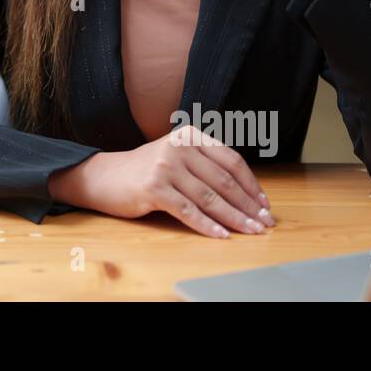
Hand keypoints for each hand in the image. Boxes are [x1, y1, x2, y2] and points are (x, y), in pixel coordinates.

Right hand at [50, 126, 276, 236]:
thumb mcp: (177, 156)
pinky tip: (221, 235)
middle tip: (264, 222)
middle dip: (248, 205)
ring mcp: (165, 166)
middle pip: (223, 181)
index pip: (230, 160)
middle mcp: (179, 146)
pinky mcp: (153, 188)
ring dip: (234, 218)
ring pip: (209, 197)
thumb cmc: (146, 171)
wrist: (105, 176)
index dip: (251, 184)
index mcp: (189, 135)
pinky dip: (207, 225)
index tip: (264, 204)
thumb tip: (247, 193)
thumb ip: (205, 164)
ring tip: (250, 231)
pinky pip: (187, 211)